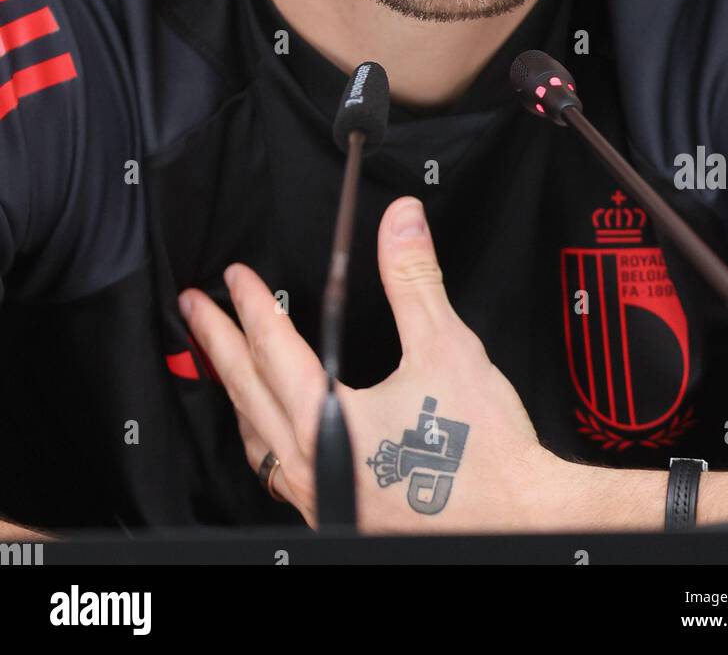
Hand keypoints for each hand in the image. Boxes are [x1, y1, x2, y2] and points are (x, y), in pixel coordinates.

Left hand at [177, 195, 568, 532]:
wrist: (517, 519)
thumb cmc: (482, 450)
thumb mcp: (447, 347)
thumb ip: (414, 279)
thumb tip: (401, 222)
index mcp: (327, 421)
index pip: (272, 349)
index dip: (251, 306)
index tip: (234, 279)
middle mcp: (312, 466)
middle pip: (246, 393)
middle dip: (217, 345)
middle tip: (195, 311)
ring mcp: (320, 498)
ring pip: (257, 440)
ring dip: (236, 396)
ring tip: (224, 367)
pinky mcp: (338, 516)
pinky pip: (279, 471)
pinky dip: (264, 438)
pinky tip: (276, 431)